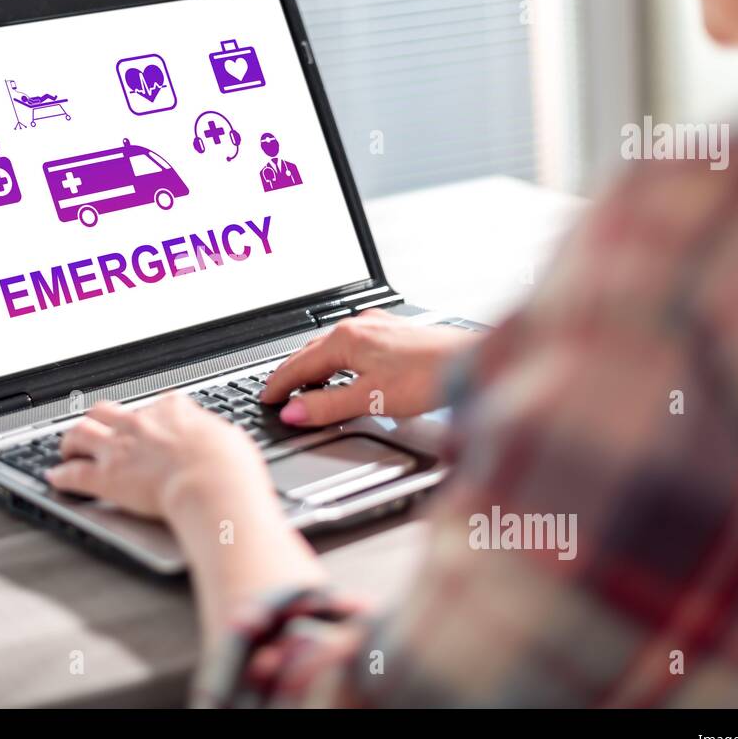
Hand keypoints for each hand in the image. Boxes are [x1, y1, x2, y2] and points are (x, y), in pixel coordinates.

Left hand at [49, 394, 328, 646]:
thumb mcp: (232, 440)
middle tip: (95, 429)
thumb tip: (224, 443)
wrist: (212, 484)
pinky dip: (61, 476)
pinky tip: (55, 478)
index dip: (149, 416)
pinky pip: (73, 474)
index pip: (155, 404)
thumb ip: (217, 439)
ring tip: (67, 449)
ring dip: (70, 442)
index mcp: (174, 409)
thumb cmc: (229, 466)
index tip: (150, 424)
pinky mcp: (105, 476)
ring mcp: (119, 447)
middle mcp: (141, 422)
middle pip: (106, 411)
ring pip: (79, 433)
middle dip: (97, 420)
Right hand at [260, 310, 480, 425]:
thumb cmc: (430, 377)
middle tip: (278, 394)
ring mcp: (379, 326)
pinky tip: (346, 371)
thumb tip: (295, 412)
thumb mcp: (370, 399)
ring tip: (305, 386)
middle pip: (312, 352)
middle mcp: (360, 326)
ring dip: (315, 367)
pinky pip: (354, 345)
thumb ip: (328, 407)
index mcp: (347, 338)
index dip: (279, 384)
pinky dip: (339, 361)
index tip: (266, 398)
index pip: (299, 364)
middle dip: (293, 373)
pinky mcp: (395, 333)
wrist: (472, 364)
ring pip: (333, 347)